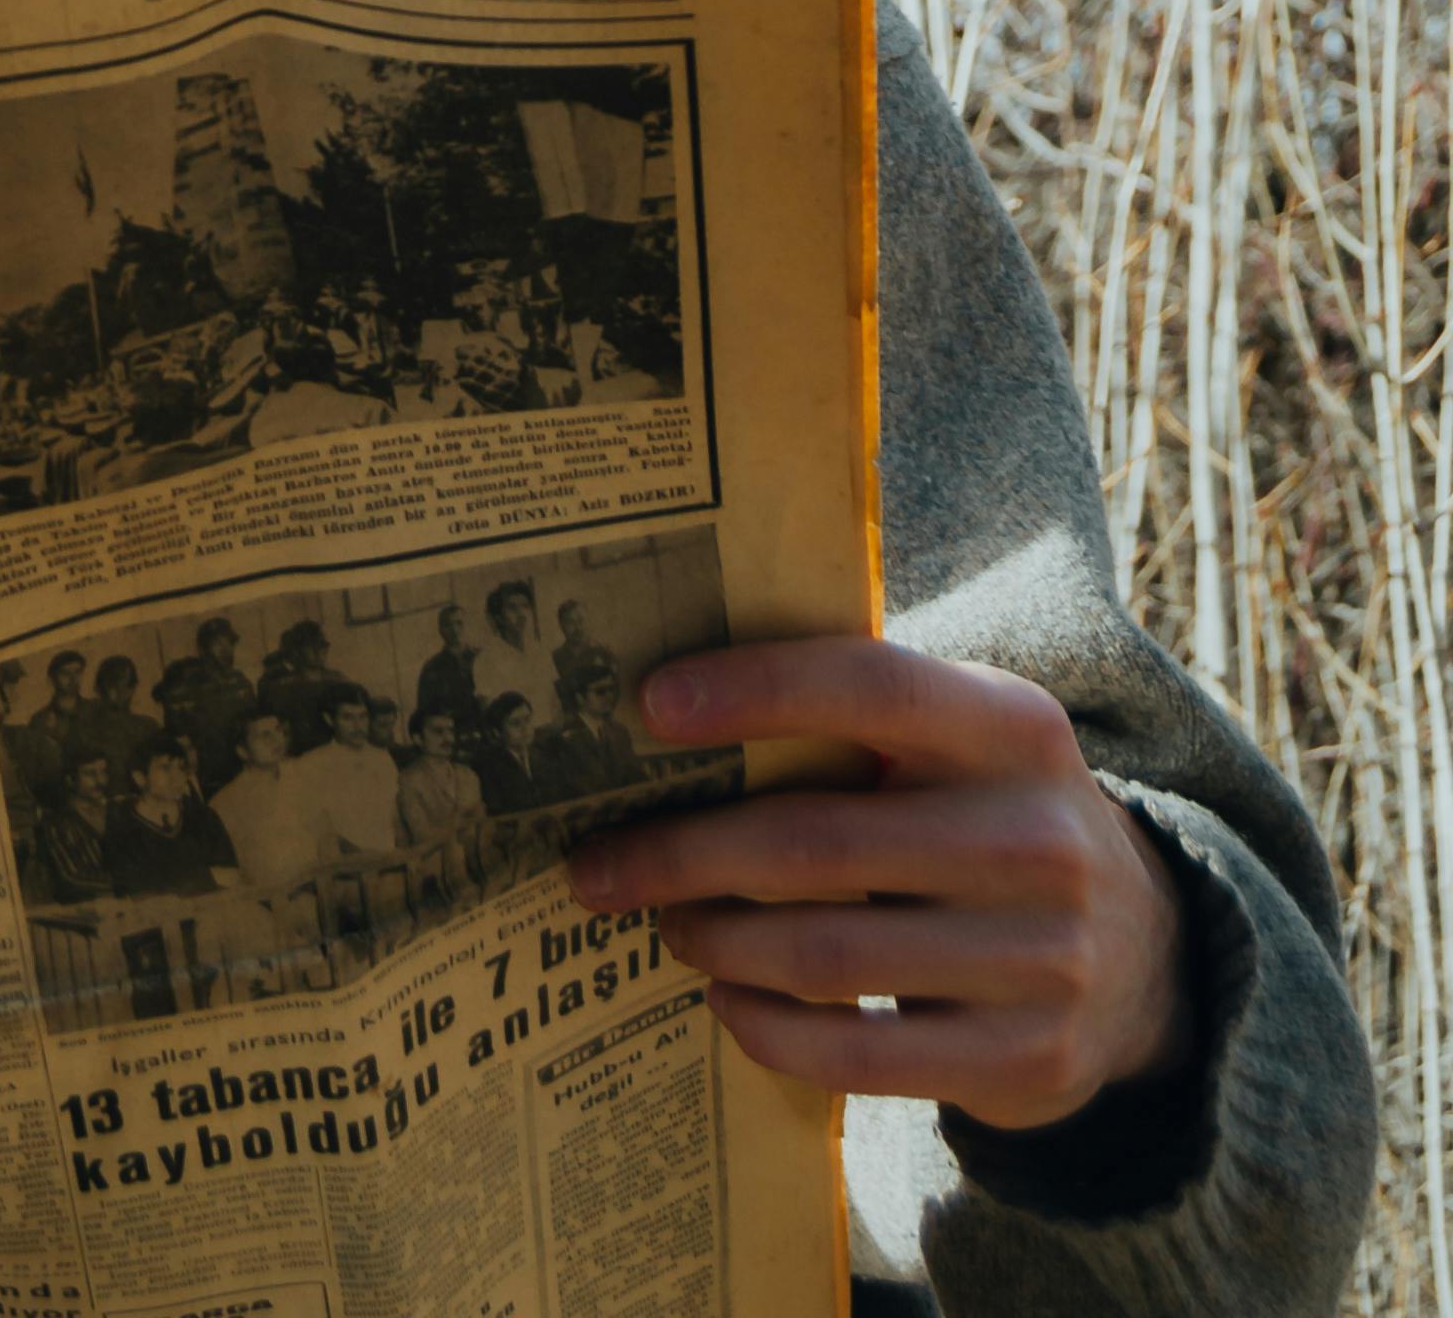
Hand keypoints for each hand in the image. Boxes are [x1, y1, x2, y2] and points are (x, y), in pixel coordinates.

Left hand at [565, 638, 1192, 1128]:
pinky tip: (725, 999)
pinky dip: (768, 1029)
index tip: (646, 707)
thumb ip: (859, 719)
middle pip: (815, 841)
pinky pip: (859, 1055)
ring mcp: (1045, 958)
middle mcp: (1038, 836)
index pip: (868, 685)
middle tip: (597, 863)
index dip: (753, 690)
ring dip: (715, 940)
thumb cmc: (992, 817)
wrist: (1147, 955)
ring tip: (666, 923)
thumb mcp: (964, 745)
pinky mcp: (1030, 1059)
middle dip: (681, 853)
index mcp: (1014, 727)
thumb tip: (668, 709)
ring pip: (824, 955)